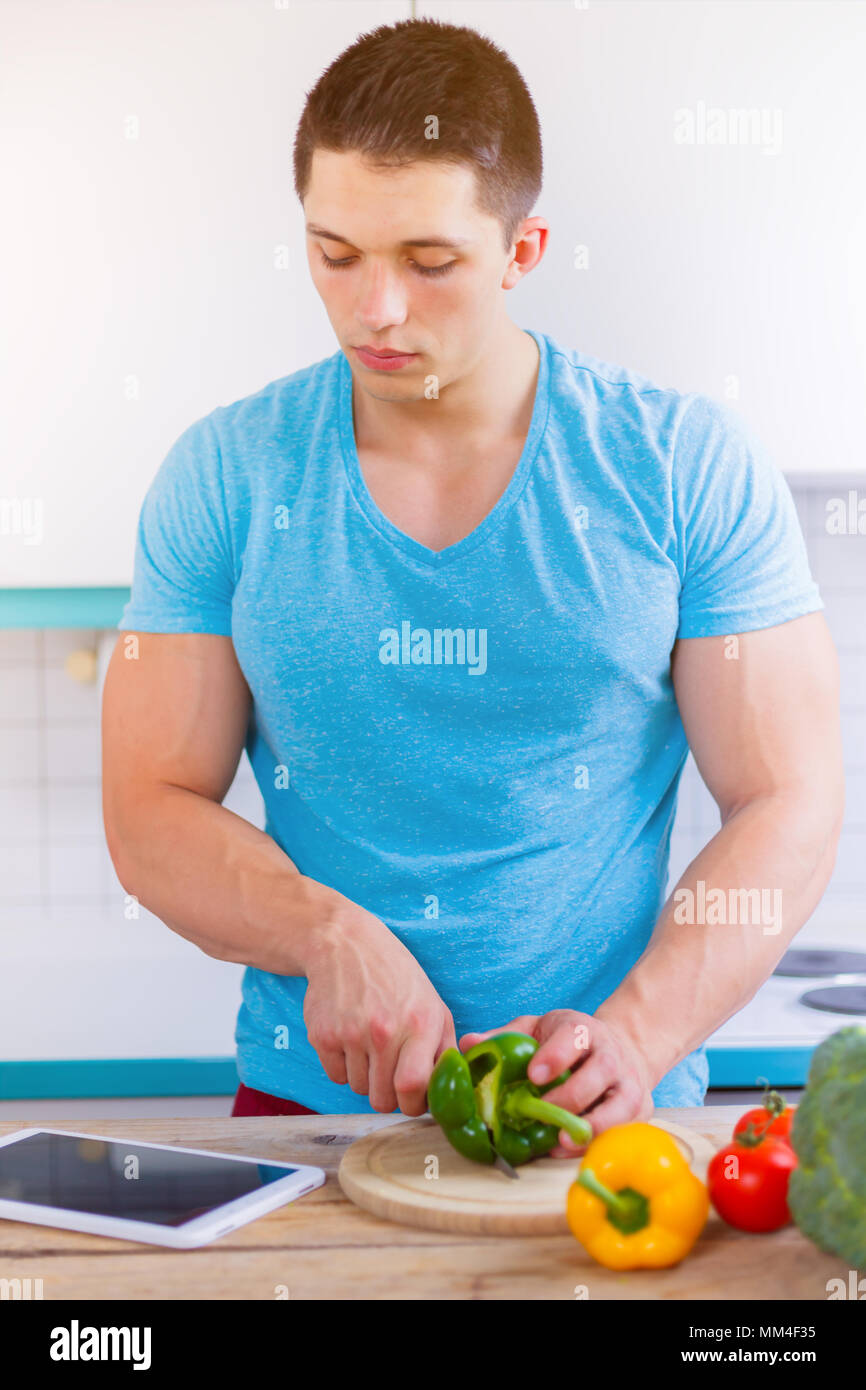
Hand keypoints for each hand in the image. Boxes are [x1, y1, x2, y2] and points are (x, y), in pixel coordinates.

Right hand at [302, 902, 456, 1117]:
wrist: (346, 944)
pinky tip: (350, 1038)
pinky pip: (335, 1076)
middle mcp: (385, 1030)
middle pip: (382, 1099)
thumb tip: (449, 1091)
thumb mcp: (433, 1004)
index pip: (414, 1088)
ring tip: (369, 1044)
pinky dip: (343, 1066)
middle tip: (389, 1072)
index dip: (413, 1104)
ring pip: (358, 1089)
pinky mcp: (323, 1035)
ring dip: (365, 1076)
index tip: (412, 1098)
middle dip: (388, 1094)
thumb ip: (444, 1049)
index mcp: (420, 1024)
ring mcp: (351, 1034)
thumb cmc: (396, 977)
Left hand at [459, 1009, 654, 1154]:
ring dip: (591, 1126)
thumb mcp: (537, 1029)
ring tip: (559, 1141)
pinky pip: (624, 1130)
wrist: (620, 1048)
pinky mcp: (639, 1110)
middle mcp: (612, 1054)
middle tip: (542, 1113)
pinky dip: (600, 1143)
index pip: (573, 1037)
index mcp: (583, 1030)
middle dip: (571, 1095)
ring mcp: (629, 1084)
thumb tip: (468, 1044)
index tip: (534, 1074)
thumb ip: (504, 1036)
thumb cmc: (567, 1042)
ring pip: (619, 1106)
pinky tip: (570, 1150)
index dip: (556, 1056)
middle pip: (599, 1072)